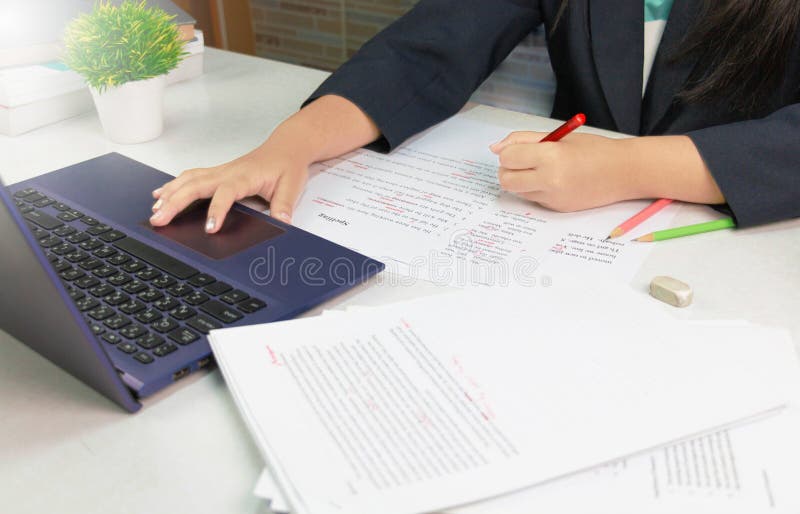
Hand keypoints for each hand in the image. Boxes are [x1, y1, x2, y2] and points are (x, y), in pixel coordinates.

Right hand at [148, 94, 381, 232]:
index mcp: (244, 176)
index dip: (217, 210)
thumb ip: (284, 205)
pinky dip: (174, 185)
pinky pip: (191, 177)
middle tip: (160, 219)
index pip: (226, 193)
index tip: (210, 228)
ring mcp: (220, 171)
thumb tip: (283, 223)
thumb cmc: (287, 165)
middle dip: (175, 202)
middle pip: (195, 184)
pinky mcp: (217, 173)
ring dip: (170, 193)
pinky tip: (161, 194)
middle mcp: (227, 172)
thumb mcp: (292, 186)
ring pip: (188, 179)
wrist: (287, 147)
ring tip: (155, 209)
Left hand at [490, 131, 637, 211]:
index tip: (519, 149)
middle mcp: (550, 180)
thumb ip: (524, 140)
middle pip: (505, 180)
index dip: (509, 152)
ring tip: (540, 170)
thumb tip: (496, 148)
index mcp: (550, 157)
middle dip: (508, 169)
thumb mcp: (559, 137)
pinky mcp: (557, 209)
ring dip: (520, 180)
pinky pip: (533, 199)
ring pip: (517, 191)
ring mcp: (553, 198)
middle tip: (522, 161)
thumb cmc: (594, 150)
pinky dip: (535, 189)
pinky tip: (553, 180)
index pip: (508, 158)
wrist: (624, 172)